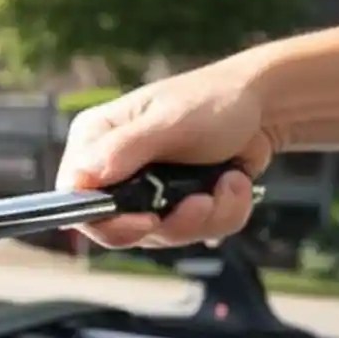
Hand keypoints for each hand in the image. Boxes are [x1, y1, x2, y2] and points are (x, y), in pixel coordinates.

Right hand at [56, 60, 274, 248]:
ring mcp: (141, 193)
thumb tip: (83, 176)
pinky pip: (189, 233)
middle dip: (170, 223)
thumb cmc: (213, 101)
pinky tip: (234, 184)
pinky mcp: (170, 207)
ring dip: (204, 217)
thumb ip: (126, 148)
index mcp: (95, 141)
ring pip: (158, 236)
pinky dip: (221, 215)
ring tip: (231, 182)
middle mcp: (110, 171)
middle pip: (116, 228)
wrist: (264, 108)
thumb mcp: (170, 121)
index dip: (105, 220)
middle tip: (202, 202)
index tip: (148, 220)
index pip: (74, 196)